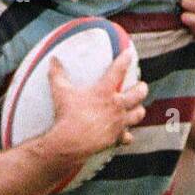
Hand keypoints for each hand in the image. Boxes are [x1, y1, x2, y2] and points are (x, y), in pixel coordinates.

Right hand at [45, 50, 147, 164]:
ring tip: (136, 108)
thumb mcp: (60, 91)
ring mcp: (118, 122)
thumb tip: (53, 61)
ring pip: (138, 114)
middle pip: (138, 93)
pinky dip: (126, 135)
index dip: (125, 59)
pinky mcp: (116, 138)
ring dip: (138, 110)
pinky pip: (127, 137)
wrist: (70, 141)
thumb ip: (57, 74)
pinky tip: (124, 134)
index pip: (118, 70)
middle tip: (140, 86)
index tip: (129, 53)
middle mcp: (116, 105)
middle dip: (141, 88)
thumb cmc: (67, 116)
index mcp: (104, 91)